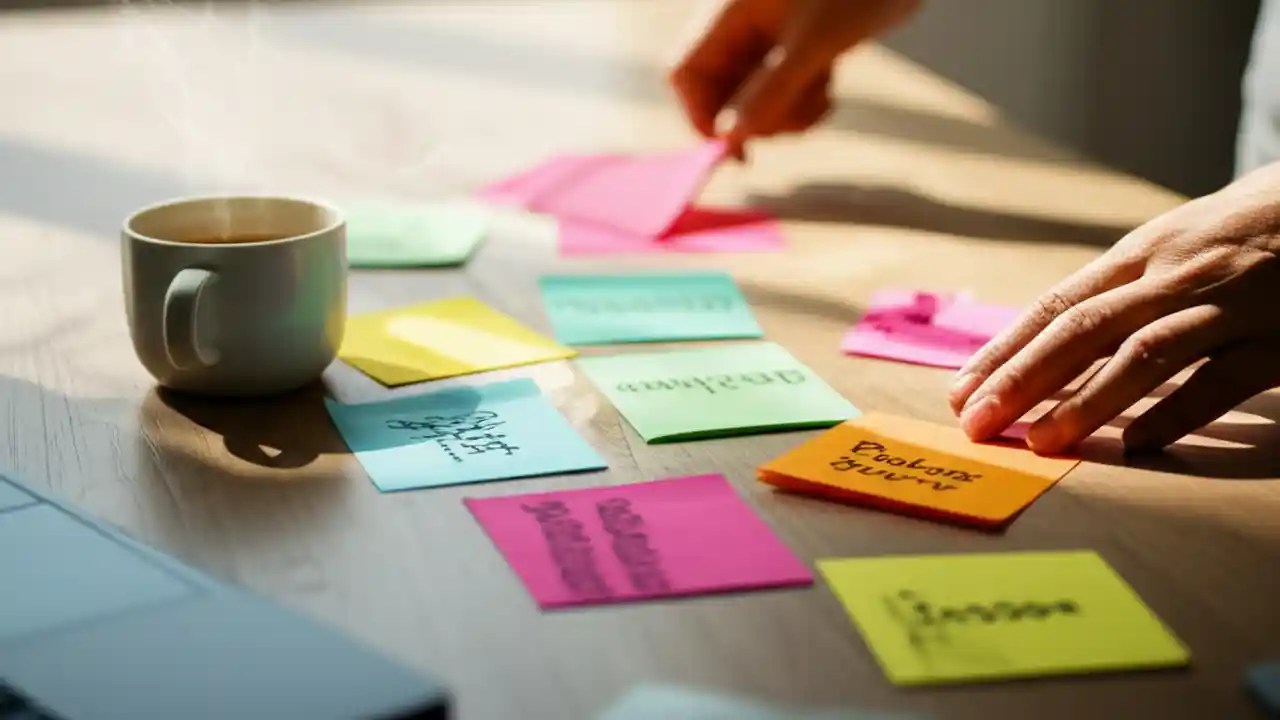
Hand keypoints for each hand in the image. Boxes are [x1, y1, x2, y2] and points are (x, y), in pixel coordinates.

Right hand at [669, 0, 920, 157]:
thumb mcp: (815, 43)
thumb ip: (770, 90)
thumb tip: (730, 138)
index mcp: (727, 11)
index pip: (686, 73)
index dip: (702, 116)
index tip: (735, 150)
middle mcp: (739, 25)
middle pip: (719, 93)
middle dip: (757, 118)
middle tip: (799, 118)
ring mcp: (765, 38)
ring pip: (752, 99)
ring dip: (785, 113)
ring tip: (823, 95)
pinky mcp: (792, 47)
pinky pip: (779, 92)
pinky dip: (801, 103)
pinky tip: (828, 89)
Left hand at [949, 162, 1279, 453]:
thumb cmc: (1243, 234)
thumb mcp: (1173, 247)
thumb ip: (1118, 293)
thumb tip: (1042, 345)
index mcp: (1140, 254)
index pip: (1055, 306)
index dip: (1005, 351)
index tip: (961, 392)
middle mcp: (1174, 275)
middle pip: (1083, 329)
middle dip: (1023, 379)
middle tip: (977, 424)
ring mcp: (1228, 305)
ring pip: (1145, 353)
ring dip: (1088, 400)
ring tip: (1040, 441)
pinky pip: (1223, 380)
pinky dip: (1178, 412)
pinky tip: (1139, 446)